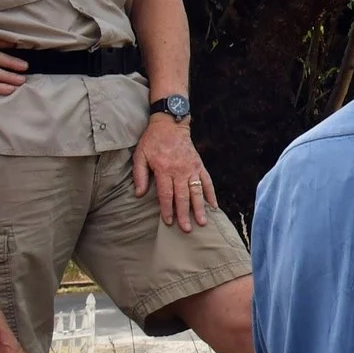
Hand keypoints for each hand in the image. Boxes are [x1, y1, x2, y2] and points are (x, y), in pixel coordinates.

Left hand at [133, 114, 216, 231]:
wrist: (170, 123)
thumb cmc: (152, 141)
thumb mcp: (140, 155)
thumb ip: (140, 175)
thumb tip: (139, 194)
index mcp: (164, 169)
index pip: (166, 194)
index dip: (167, 209)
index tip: (169, 222)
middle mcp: (179, 170)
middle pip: (183, 196)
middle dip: (185, 214)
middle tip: (187, 229)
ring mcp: (191, 168)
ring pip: (197, 191)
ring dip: (200, 208)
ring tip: (203, 222)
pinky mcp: (199, 165)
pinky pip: (207, 181)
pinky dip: (211, 194)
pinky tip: (214, 206)